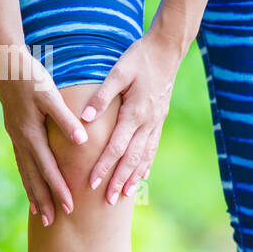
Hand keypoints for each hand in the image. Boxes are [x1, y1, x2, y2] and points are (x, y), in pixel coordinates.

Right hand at [0, 42, 86, 225]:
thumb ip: (66, 118)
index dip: (59, 189)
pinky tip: (31, 186)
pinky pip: (22, 161)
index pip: (48, 168)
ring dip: (33, 193)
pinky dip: (27, 177)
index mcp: (30, 133)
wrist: (5, 62)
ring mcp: (15, 136)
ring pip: (25, 172)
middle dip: (43, 200)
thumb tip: (82, 140)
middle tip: (52, 223)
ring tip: (39, 214)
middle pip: (33, 177)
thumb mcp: (50, 94)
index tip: (70, 208)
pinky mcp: (15, 131)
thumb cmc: (31, 76)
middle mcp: (20, 139)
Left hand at [81, 33, 179, 204]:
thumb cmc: (139, 58)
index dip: (104, 166)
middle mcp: (147, 122)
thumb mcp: (118, 72)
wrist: (167, 50)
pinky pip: (152, 147)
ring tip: (125, 196)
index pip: (117, 146)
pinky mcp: (159, 119)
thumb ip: (101, 97)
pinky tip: (142, 175)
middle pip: (132, 158)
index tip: (92, 183)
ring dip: (134, 177)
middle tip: (108, 200)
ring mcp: (156, 122)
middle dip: (119, 180)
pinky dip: (146, 163)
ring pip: (144, 156)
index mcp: (135, 112)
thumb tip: (85, 120)